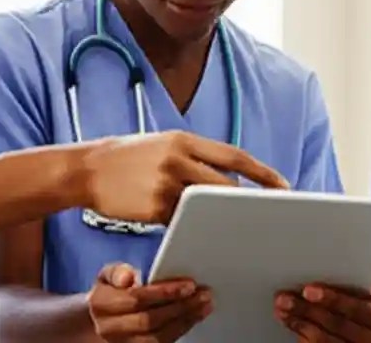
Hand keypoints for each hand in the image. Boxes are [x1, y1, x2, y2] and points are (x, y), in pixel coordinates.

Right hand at [82, 131, 288, 223]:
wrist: (87, 169)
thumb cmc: (128, 158)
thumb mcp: (162, 145)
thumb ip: (192, 157)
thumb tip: (225, 181)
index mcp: (183, 139)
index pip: (233, 155)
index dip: (262, 172)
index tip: (284, 186)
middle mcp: (177, 158)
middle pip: (224, 184)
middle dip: (244, 201)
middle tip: (264, 215)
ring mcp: (165, 183)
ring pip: (204, 205)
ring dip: (214, 215)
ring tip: (228, 225)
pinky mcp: (153, 207)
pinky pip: (180, 221)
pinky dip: (188, 225)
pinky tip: (191, 230)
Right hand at [87, 262, 212, 341]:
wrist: (102, 321)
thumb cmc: (111, 294)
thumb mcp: (107, 276)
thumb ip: (117, 272)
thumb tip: (128, 276)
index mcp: (102, 304)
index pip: (137, 299)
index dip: (164, 292)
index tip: (188, 285)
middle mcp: (110, 328)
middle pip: (150, 320)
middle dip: (180, 307)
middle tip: (202, 295)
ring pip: (158, 337)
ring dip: (185, 320)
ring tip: (203, 305)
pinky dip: (180, 330)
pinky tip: (193, 318)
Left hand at [274, 284, 370, 341]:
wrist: (365, 330)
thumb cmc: (362, 304)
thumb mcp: (362, 292)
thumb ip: (350, 283)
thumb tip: (318, 264)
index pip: (357, 308)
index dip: (333, 299)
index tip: (309, 290)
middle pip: (337, 324)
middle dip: (308, 309)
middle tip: (286, 298)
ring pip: (324, 339)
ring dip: (298, 321)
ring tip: (283, 308)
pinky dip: (300, 332)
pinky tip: (291, 321)